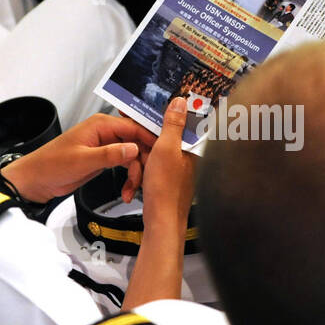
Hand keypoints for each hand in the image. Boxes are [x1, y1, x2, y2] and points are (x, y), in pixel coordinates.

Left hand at [2, 113, 157, 204]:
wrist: (36, 180)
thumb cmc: (52, 165)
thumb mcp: (83, 161)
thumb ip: (110, 154)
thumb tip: (134, 148)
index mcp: (101, 125)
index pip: (134, 127)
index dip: (151, 140)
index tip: (164, 154)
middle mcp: (105, 132)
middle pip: (137, 142)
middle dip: (144, 162)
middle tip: (146, 180)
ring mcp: (105, 146)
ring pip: (133, 156)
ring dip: (136, 174)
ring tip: (132, 192)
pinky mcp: (104, 159)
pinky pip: (124, 164)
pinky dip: (128, 178)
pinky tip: (127, 191)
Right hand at [140, 97, 196, 227]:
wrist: (161, 222)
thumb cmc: (165, 190)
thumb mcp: (166, 149)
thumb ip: (172, 124)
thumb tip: (180, 102)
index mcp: (190, 147)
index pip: (176, 122)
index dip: (156, 118)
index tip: (139, 115)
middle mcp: (185, 158)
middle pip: (159, 140)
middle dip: (143, 148)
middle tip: (134, 155)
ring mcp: (175, 170)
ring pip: (151, 156)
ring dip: (139, 165)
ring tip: (137, 177)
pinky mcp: (166, 181)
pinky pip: (149, 170)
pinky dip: (140, 176)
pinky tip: (136, 186)